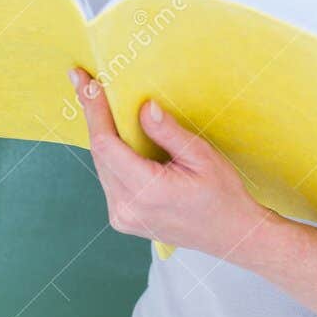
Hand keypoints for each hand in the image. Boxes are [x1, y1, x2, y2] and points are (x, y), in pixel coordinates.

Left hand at [69, 67, 278, 263]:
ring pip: (100, 164)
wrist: (231, 234)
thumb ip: (169, 132)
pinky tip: (112, 131)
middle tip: (85, 82)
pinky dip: (109, 152)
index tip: (87, 83)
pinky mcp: (122, 218)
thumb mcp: (202, 157)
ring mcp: (121, 216)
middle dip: (93, 115)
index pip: (106, 145)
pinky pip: (108, 177)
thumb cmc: (222, 195)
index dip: (94, 111)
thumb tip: (143, 107)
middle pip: (99, 153)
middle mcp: (126, 208)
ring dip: (100, 132)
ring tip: (95, 100)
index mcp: (146, 191)